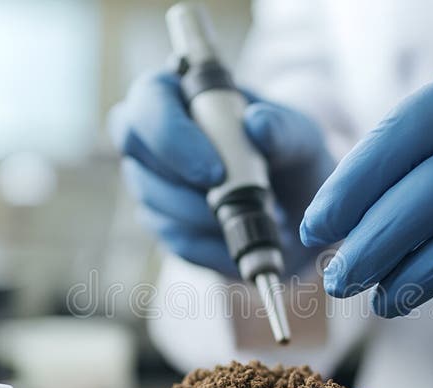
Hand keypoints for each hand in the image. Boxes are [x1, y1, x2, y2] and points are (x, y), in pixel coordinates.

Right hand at [109, 71, 333, 277]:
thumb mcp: (300, 138)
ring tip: (250, 221)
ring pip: (152, 200)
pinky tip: (240, 245)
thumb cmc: (290, 157)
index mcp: (185, 95)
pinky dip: (212, 248)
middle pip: (132, 144)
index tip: (214, 172)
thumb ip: (283, 130)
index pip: (150, 97)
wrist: (297, 209)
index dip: (170, 133)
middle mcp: (156, 134)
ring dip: (203, 219)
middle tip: (224, 206)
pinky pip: (175, 240)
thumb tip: (257, 124)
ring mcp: (152, 180)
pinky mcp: (164, 223)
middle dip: (177, 182)